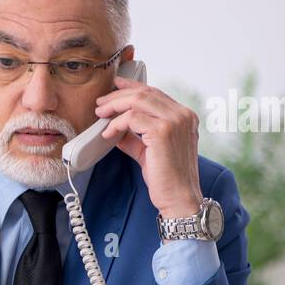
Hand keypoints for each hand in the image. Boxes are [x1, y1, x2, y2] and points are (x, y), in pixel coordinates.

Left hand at [93, 75, 201, 218]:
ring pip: (138, 100)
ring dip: (115, 105)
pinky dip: (116, 124)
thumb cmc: (167, 179)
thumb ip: (135, 138)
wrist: (179, 198)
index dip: (132, 86)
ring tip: (100, 114)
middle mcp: (183, 115)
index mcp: (184, 116)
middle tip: (100, 103)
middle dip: (118, 95)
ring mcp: (175, 121)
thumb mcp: (149, 151)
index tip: (114, 85)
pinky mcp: (163, 131)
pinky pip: (132, 118)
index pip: (155, 93)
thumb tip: (116, 129)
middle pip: (145, 93)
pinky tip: (108, 134)